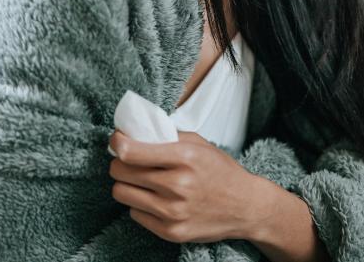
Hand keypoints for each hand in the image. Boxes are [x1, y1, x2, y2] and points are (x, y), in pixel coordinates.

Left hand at [108, 129, 263, 243]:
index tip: (117, 140)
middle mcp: (177, 185)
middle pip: (120, 172)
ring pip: (121, 193)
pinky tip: (155, 198)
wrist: (246, 206)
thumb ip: (168, 137)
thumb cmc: (222, 172)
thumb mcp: (200, 145)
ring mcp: (172, 211)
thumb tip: (134, 133)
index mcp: (185, 158)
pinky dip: (140, 204)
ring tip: (141, 180)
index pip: (130, 152)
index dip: (117, 143)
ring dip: (126, 184)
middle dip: (120, 163)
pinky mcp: (170, 231)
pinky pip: (134, 213)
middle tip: (129, 161)